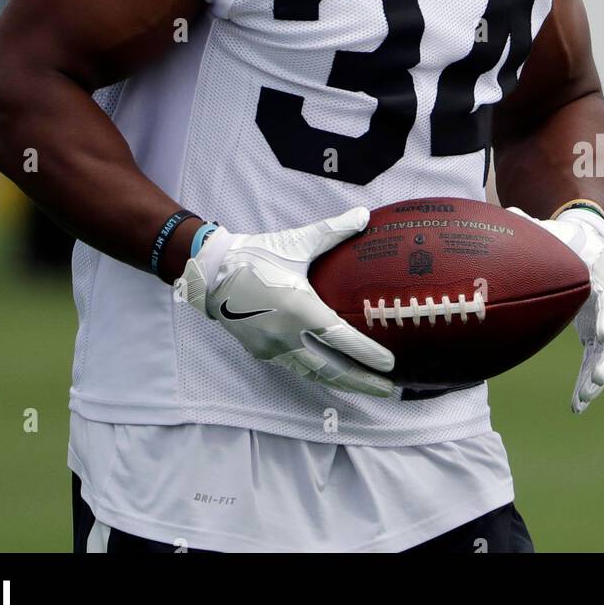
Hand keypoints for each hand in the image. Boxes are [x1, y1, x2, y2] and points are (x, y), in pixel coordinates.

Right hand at [175, 206, 395, 397]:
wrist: (213, 273)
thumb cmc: (258, 255)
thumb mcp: (297, 242)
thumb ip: (333, 231)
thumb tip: (364, 215)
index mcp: (298, 307)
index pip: (340, 338)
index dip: (367, 354)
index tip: (390, 365)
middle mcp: (286, 335)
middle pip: (332, 369)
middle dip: (363, 381)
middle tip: (390, 389)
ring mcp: (273, 348)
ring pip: (315, 375)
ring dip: (343, 383)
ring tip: (369, 388)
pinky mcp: (263, 353)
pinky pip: (299, 370)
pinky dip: (321, 376)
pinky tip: (336, 377)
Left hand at [506, 205, 603, 412]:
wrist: (588, 246)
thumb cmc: (569, 240)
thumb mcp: (556, 233)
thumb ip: (535, 228)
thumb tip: (511, 214)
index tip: (602, 335)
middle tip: (594, 377)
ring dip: (597, 377)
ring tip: (581, 400)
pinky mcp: (597, 334)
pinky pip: (595, 361)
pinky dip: (587, 382)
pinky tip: (576, 404)